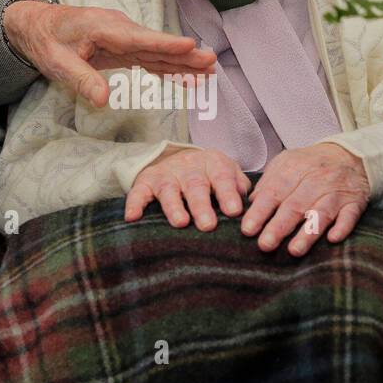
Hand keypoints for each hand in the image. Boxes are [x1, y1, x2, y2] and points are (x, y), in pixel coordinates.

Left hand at [3, 0, 215, 107]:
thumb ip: (81, 79)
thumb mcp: (57, 63)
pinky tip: (188, 76)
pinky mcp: (124, 47)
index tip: (190, 45)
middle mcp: (120, 29)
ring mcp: (124, 37)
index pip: (139, 39)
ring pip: (158, 52)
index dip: (165, 44)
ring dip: (183, 62)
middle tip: (211, 62)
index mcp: (105, 28)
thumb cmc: (46, 41)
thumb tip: (103, 100)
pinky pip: (151, 58)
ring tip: (209, 71)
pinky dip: (170, 67)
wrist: (37, 25)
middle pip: (157, 44)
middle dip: (185, 54)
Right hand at [125, 147, 249, 230]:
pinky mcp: (146, 182)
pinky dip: (134, 204)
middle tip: (208, 225)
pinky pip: (138, 192)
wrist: (177, 157)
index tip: (233, 212)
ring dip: (174, 206)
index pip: (222, 178)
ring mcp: (166, 174)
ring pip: (169, 190)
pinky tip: (133, 217)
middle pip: (196, 186)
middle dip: (201, 205)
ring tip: (180, 223)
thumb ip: (239, 186)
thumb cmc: (209, 174)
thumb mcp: (227, 173)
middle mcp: (189, 167)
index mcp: (213, 164)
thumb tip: (249, 206)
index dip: (227, 194)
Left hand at [241, 143, 368, 256]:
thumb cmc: (309, 165)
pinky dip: (342, 226)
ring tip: (294, 250)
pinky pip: (350, 215)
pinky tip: (333, 239)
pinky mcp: (354, 202)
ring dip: (308, 233)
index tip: (248, 229)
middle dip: (279, 226)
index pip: (273, 192)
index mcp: (293, 169)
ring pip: (321, 213)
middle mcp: (315, 180)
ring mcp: (336, 191)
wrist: (347, 155)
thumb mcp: (284, 164)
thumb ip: (267, 184)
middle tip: (265, 244)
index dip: (260, 212)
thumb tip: (249, 207)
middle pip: (295, 205)